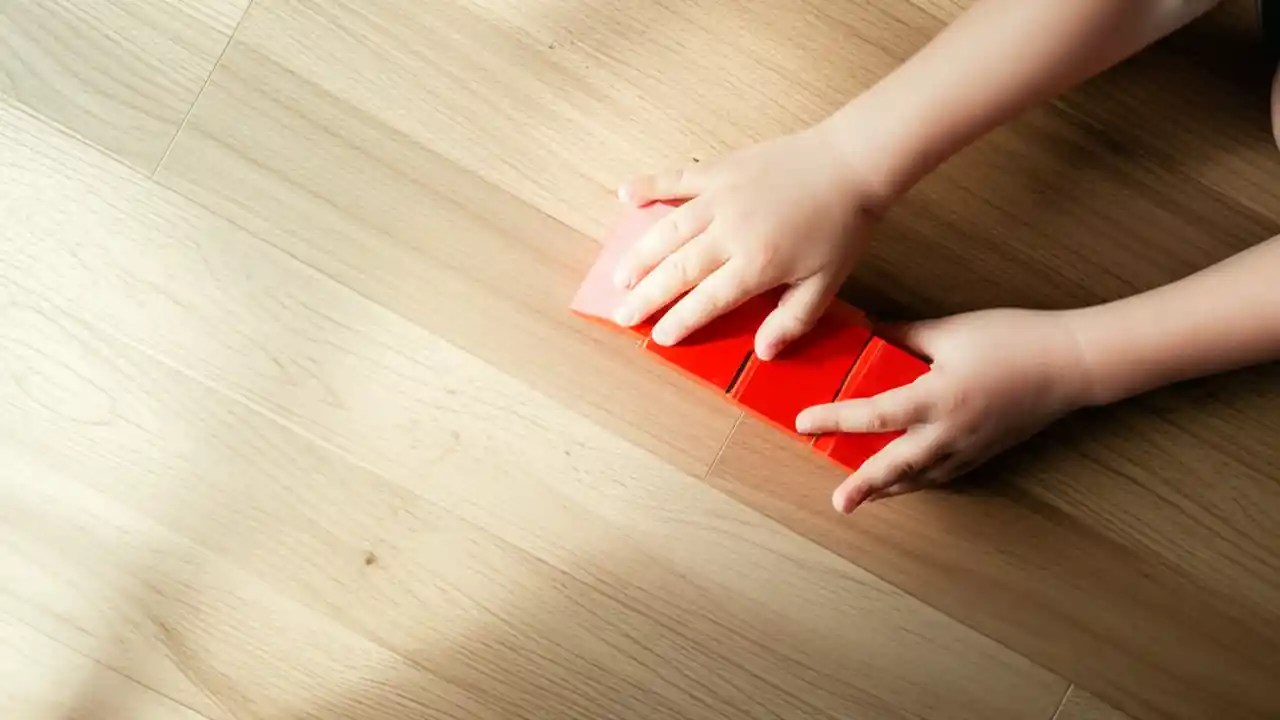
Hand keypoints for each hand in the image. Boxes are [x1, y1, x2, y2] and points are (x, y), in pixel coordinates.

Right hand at [611, 124, 890, 359]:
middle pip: (678, 270)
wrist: (850, 164)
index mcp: (756, 265)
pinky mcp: (720, 169)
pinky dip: (648, 186)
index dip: (680, 321)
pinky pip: (676, 178)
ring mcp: (720, 198)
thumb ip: (792, 320)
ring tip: (620, 277)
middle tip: (622, 315)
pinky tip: (624, 194)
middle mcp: (729, 233)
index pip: (706, 301)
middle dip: (647, 296)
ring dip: (640, 254)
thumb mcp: (826, 283)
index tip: (659, 337)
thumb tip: (762, 353)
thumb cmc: (842, 227)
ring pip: (668, 230)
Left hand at [796, 308, 1093, 513]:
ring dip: (890, 488)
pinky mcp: (986, 451)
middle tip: (839, 503)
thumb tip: (868, 334)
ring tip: (862, 497)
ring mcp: (970, 447)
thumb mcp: (950, 331)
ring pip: (922, 477)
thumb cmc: (1013, 339)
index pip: (874, 414)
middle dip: (865, 486)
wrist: (1072, 363)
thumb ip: (904, 336)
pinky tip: (908, 480)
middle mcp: (951, 432)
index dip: (835, 419)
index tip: (804, 423)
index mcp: (938, 398)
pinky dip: (920, 480)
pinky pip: (945, 474)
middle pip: (897, 466)